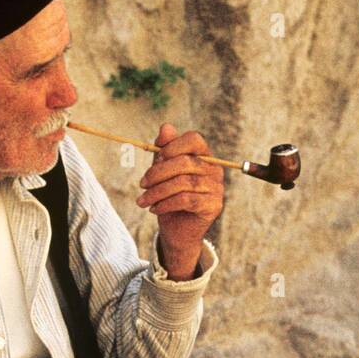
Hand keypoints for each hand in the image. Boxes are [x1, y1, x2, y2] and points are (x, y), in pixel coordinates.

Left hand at [136, 123, 224, 279]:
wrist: (178, 231)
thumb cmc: (170, 197)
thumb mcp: (163, 172)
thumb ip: (164, 151)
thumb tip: (165, 126)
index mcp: (204, 156)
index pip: (193, 139)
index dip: (173, 145)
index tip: (154, 157)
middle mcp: (214, 169)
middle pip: (184, 162)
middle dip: (157, 173)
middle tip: (141, 184)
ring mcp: (216, 188)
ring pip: (183, 183)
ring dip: (157, 192)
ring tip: (142, 201)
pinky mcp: (213, 206)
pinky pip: (186, 200)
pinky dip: (166, 204)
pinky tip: (154, 209)